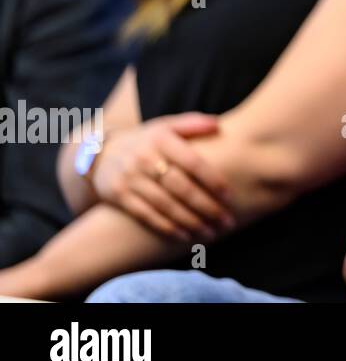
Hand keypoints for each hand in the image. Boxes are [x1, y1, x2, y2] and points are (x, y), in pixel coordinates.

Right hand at [91, 114, 232, 240]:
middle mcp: (144, 159)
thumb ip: (192, 124)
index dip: (213, 180)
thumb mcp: (166, 126)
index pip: (192, 162)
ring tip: (212, 233)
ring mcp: (129, 179)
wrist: (100, 153)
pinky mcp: (118, 197)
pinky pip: (146, 215)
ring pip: (165, 205)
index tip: (230, 197)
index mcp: (161, 139)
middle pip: (181, 188)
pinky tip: (186, 237)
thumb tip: (219, 125)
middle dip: (207, 207)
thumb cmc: (147, 141)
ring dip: (191, 222)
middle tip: (227, 222)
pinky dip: (167, 228)